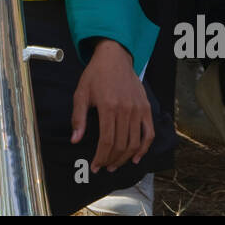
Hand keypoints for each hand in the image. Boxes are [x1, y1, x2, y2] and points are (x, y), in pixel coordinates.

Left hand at [70, 39, 154, 172]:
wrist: (114, 57)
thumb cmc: (95, 75)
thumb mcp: (81, 93)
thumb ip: (78, 118)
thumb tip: (75, 139)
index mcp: (108, 106)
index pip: (107, 141)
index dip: (101, 157)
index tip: (95, 166)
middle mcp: (126, 109)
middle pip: (121, 144)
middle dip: (111, 160)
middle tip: (104, 168)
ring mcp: (138, 109)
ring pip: (135, 142)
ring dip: (125, 158)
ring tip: (116, 165)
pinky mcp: (146, 108)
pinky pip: (149, 133)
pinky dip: (144, 148)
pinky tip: (136, 157)